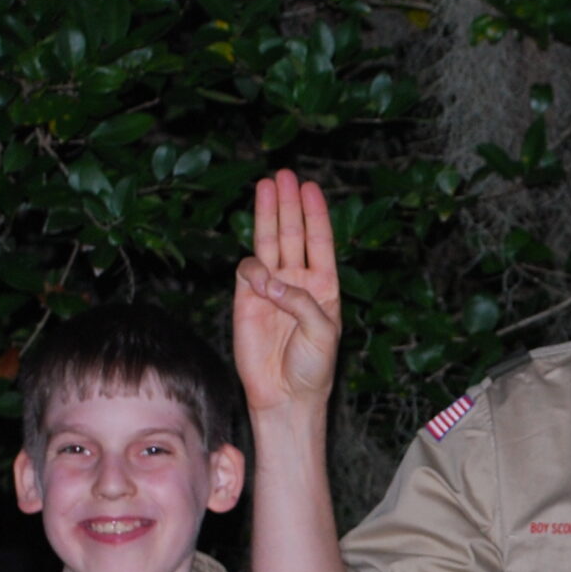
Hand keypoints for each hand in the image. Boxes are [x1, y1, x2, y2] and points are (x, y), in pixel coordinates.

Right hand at [234, 169, 342, 415]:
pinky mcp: (246, 300)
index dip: (315, 214)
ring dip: (268, 214)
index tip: (311, 188)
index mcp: (324, 287)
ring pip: (269, 243)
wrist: (285, 397)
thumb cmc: (312, 368)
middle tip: (284, 175)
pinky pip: (247, 271)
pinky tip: (261, 276)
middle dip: (289, 204)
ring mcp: (271, 289)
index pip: (319, 241)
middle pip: (293, 233)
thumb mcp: (323, 333)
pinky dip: (253, 267)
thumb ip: (302, 302)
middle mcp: (298, 283)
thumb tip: (270, 281)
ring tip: (267, 185)